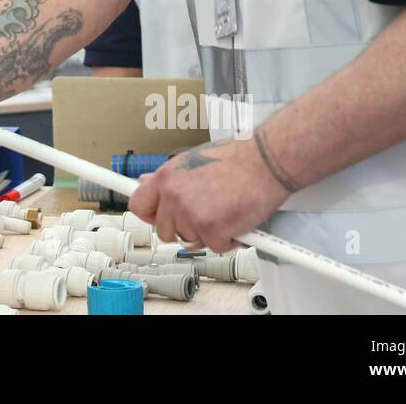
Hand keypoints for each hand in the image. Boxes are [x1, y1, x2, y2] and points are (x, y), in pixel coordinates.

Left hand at [126, 133, 291, 252]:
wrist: (266, 161)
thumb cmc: (236, 158)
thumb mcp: (191, 161)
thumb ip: (169, 178)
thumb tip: (145, 183)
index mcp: (166, 177)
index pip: (138, 205)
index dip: (149, 215)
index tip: (157, 218)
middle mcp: (174, 196)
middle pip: (164, 230)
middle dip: (183, 228)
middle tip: (203, 216)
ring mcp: (192, 214)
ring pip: (189, 240)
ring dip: (206, 232)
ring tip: (223, 211)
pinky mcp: (213, 230)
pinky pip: (214, 247)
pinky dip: (228, 240)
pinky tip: (235, 220)